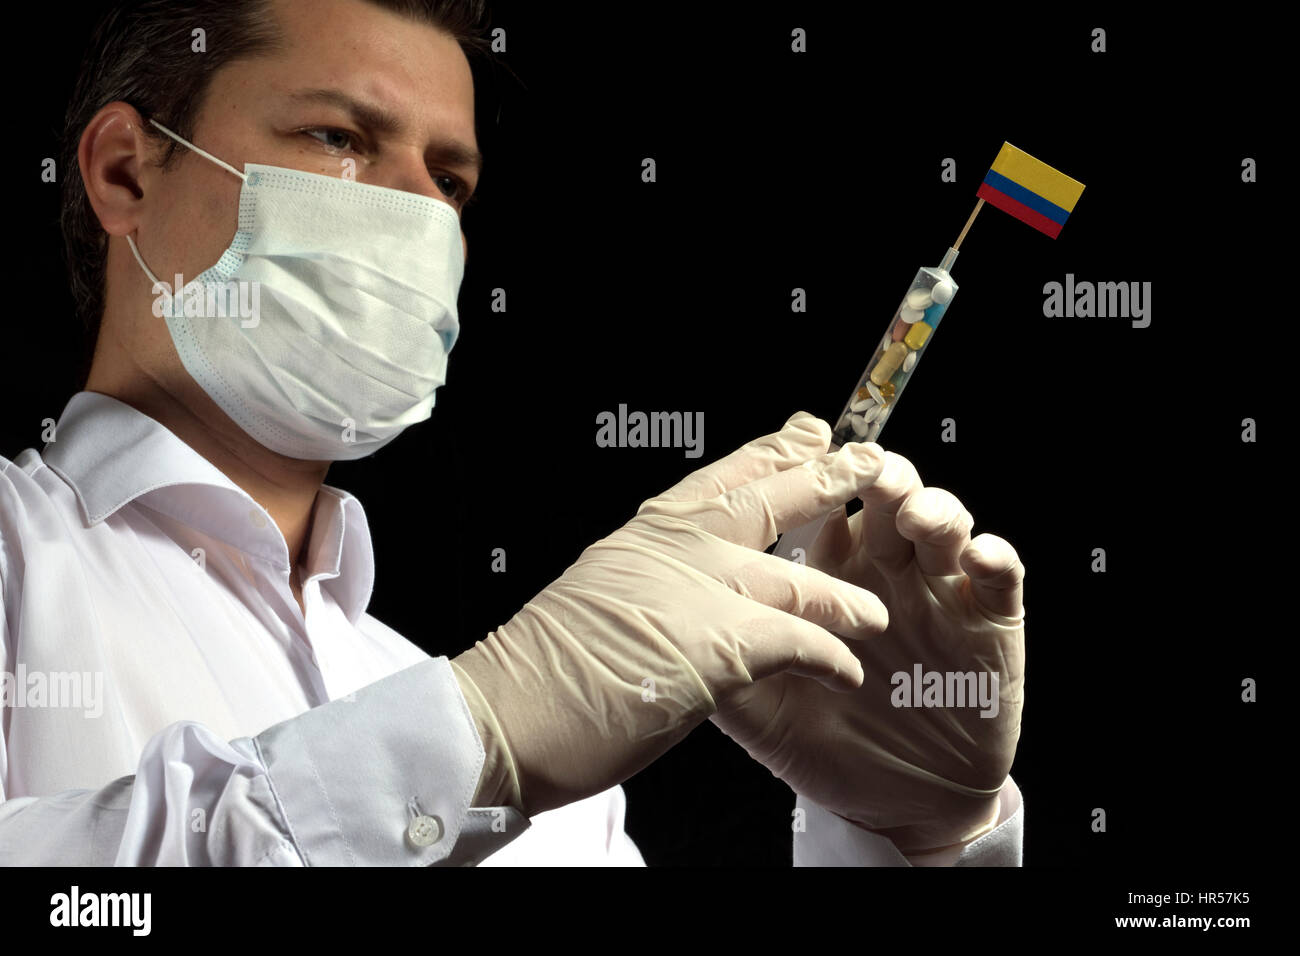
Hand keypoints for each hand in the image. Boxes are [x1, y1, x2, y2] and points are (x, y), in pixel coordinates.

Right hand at [451, 412, 891, 816]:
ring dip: (842, 597)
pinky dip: (826, 654)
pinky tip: (848, 668)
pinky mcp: (717, 642)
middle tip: (871, 460)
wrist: (502, 713)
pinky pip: (796, 640)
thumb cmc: (541, 671)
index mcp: (646, 534)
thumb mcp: (601, 599)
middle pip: (767, 500)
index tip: (807, 430)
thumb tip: (677, 596)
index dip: (770, 452)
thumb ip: (651, 585)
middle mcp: (675, 547)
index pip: (721, 479)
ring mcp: (697, 588)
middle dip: (824, 479)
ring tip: (875, 612)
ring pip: (795, 578)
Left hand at [710, 418, 1025, 853]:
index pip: (821, 504)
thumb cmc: (828, 743)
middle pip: (886, 497)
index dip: (816, 469)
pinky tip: (976, 557)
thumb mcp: (763, 708)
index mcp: (829, 573)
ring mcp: (940, 592)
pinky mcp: (989, 623)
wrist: (899, 803)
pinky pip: (1001, 577)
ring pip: (943, 523)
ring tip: (914, 517)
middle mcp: (886, 571)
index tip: (807, 436)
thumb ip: (730, 661)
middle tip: (868, 470)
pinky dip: (993, 556)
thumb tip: (682, 621)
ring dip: (933, 507)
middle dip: (879, 474)